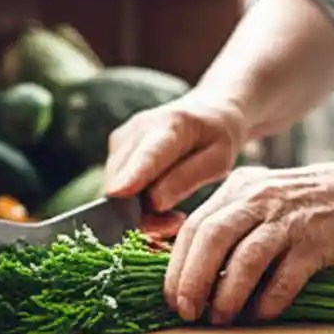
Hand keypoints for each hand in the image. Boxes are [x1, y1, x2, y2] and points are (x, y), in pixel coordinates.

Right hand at [104, 95, 248, 211]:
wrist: (206, 111)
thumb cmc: (216, 137)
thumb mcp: (219, 160)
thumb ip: (188, 179)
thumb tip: (154, 203)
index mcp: (172, 124)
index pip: (149, 154)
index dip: (132, 176)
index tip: (118, 194)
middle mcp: (138, 127)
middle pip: (124, 177)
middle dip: (141, 210)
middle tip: (175, 223)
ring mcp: (122, 137)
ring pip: (116, 185)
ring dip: (138, 208)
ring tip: (171, 212)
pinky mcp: (115, 148)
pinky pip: (117, 183)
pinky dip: (134, 198)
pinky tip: (158, 198)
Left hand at [165, 162, 333, 324]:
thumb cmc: (299, 209)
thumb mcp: (257, 200)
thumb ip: (225, 226)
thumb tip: (187, 276)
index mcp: (237, 189)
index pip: (194, 227)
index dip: (177, 267)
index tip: (172, 298)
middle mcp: (258, 199)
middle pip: (212, 238)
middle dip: (193, 280)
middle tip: (188, 313)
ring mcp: (288, 219)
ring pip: (246, 258)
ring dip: (228, 295)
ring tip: (221, 318)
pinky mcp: (315, 242)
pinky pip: (285, 277)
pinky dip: (268, 301)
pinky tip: (260, 315)